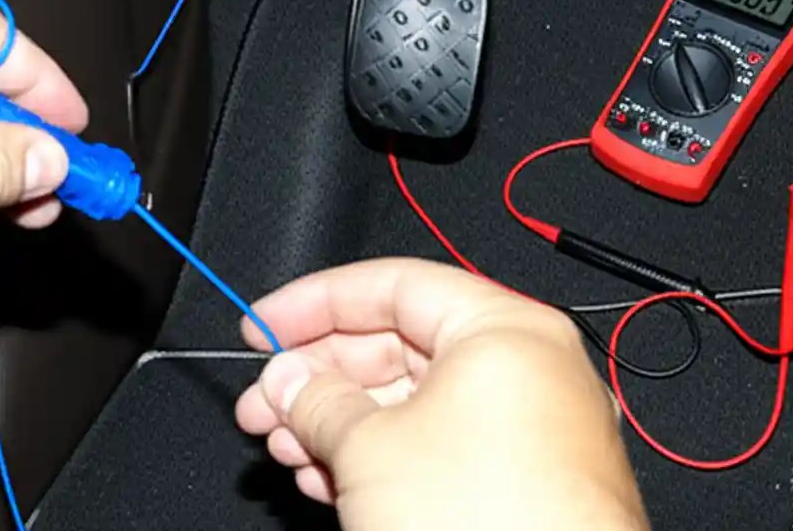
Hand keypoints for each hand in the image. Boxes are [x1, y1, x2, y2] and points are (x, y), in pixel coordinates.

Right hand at [234, 258, 648, 530]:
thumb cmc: (489, 524)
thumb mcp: (368, 446)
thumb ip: (316, 399)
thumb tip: (288, 382)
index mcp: (505, 331)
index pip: (392, 286)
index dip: (313, 303)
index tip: (263, 326)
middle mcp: (528, 371)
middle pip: (398, 346)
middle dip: (318, 375)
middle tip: (264, 398)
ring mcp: (529, 432)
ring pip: (412, 403)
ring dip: (336, 422)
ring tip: (284, 445)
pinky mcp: (521, 485)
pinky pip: (437, 447)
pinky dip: (377, 456)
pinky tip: (324, 477)